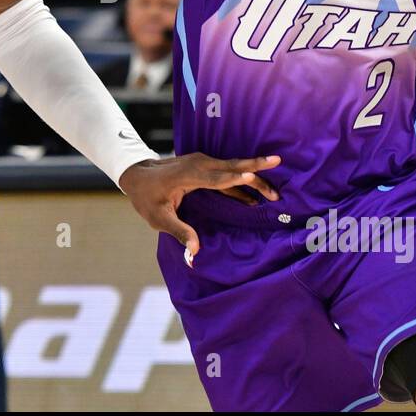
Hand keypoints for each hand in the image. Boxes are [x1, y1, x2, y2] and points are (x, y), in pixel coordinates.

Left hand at [118, 153, 281, 264]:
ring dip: (254, 177)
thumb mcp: (158, 218)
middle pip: (232, 168)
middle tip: (278, 172)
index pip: (216, 178)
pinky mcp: (204, 167)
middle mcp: (199, 164)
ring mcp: (202, 163)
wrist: (137, 173)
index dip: (235, 179)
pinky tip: (255, 194)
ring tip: (275, 192)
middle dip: (256, 170)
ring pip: (233, 168)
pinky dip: (242, 181)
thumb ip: (179, 232)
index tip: (253, 175)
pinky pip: (227, 173)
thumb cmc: (146, 197)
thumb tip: (195, 252)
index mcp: (188, 175)